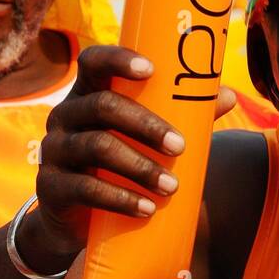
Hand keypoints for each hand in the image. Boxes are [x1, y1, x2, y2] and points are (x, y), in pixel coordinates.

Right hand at [33, 45, 235, 260]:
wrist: (80, 218)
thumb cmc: (121, 161)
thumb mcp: (146, 136)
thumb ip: (184, 115)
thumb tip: (228, 95)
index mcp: (89, 92)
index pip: (93, 60)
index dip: (118, 59)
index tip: (150, 69)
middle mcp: (65, 114)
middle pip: (103, 106)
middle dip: (145, 125)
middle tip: (180, 146)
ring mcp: (54, 150)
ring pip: (97, 148)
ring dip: (140, 167)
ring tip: (172, 186)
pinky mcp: (51, 188)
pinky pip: (85, 189)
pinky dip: (121, 199)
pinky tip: (146, 209)